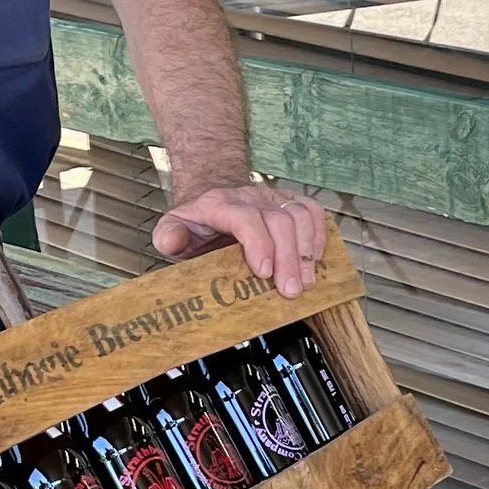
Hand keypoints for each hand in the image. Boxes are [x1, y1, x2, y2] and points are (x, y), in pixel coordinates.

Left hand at [153, 178, 327, 298]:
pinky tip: (316, 262)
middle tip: (290, 291)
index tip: (263, 273)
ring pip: (300, 216)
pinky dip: (319, 238)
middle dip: (289, 258)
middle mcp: (251, 197)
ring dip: (307, 252)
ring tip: (306, 283)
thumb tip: (172, 241)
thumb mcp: (174, 230)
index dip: (258, 243)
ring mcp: (274, 198)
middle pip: (280, 220)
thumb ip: (169, 236)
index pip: (245, 217)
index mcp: (220, 204)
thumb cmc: (199, 226)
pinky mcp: (292, 202)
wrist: (214, 203)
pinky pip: (314, 213)